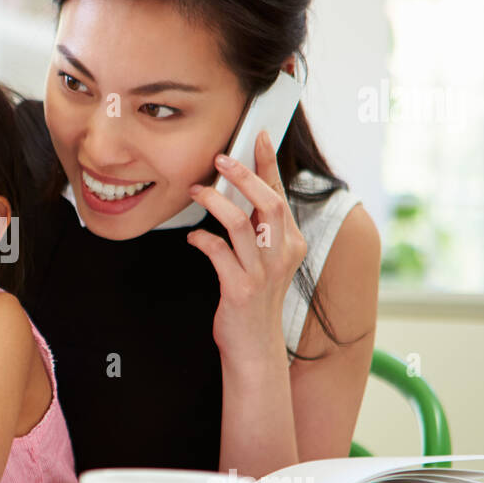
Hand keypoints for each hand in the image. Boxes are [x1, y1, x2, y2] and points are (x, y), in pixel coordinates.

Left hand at [185, 130, 307, 363]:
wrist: (254, 347)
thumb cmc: (253, 298)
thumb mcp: (264, 260)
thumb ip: (255, 229)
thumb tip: (234, 190)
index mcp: (290, 243)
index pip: (280, 194)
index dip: (268, 163)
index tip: (259, 136)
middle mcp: (281, 255)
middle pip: (268, 203)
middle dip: (243, 175)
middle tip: (220, 158)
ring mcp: (262, 273)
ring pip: (240, 225)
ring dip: (214, 202)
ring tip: (196, 190)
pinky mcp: (240, 290)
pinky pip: (218, 253)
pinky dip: (202, 239)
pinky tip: (193, 237)